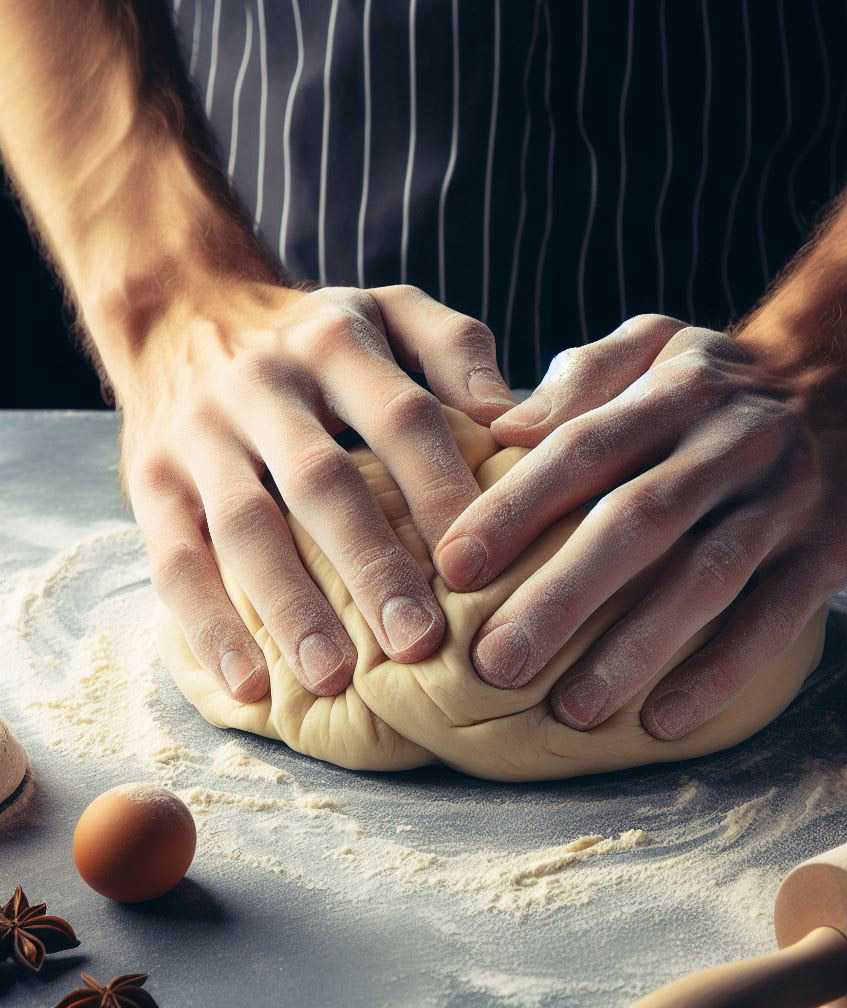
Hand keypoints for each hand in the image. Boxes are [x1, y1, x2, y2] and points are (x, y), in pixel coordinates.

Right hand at [116, 278, 516, 701]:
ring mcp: (199, 434)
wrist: (182, 310)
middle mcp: (262, 384)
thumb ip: (455, 348)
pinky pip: (172, 558)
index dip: (442, 491)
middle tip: (419, 642)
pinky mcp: (148, 480)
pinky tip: (249, 685)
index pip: (402, 418)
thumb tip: (517, 421)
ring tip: (335, 678)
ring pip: (244, 527)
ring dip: (289, 607)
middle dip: (372, 565)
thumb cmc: (312, 333)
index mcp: (334, 342)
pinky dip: (208, 625)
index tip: (482, 569)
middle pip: (321, 481)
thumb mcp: (387, 310)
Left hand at [434, 317, 846, 738]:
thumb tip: (505, 428)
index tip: (452, 566)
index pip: (583, 447)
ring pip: (706, 577)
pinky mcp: (833, 549)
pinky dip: (720, 672)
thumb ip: (585, 377)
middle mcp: (732, 442)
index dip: (516, 506)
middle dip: (562, 595)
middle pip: (638, 521)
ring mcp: (787, 498)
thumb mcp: (658, 342)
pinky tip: (661, 719)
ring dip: (636, 647)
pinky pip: (774, 618)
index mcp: (674, 391)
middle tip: (494, 664)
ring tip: (571, 709)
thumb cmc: (723, 380)